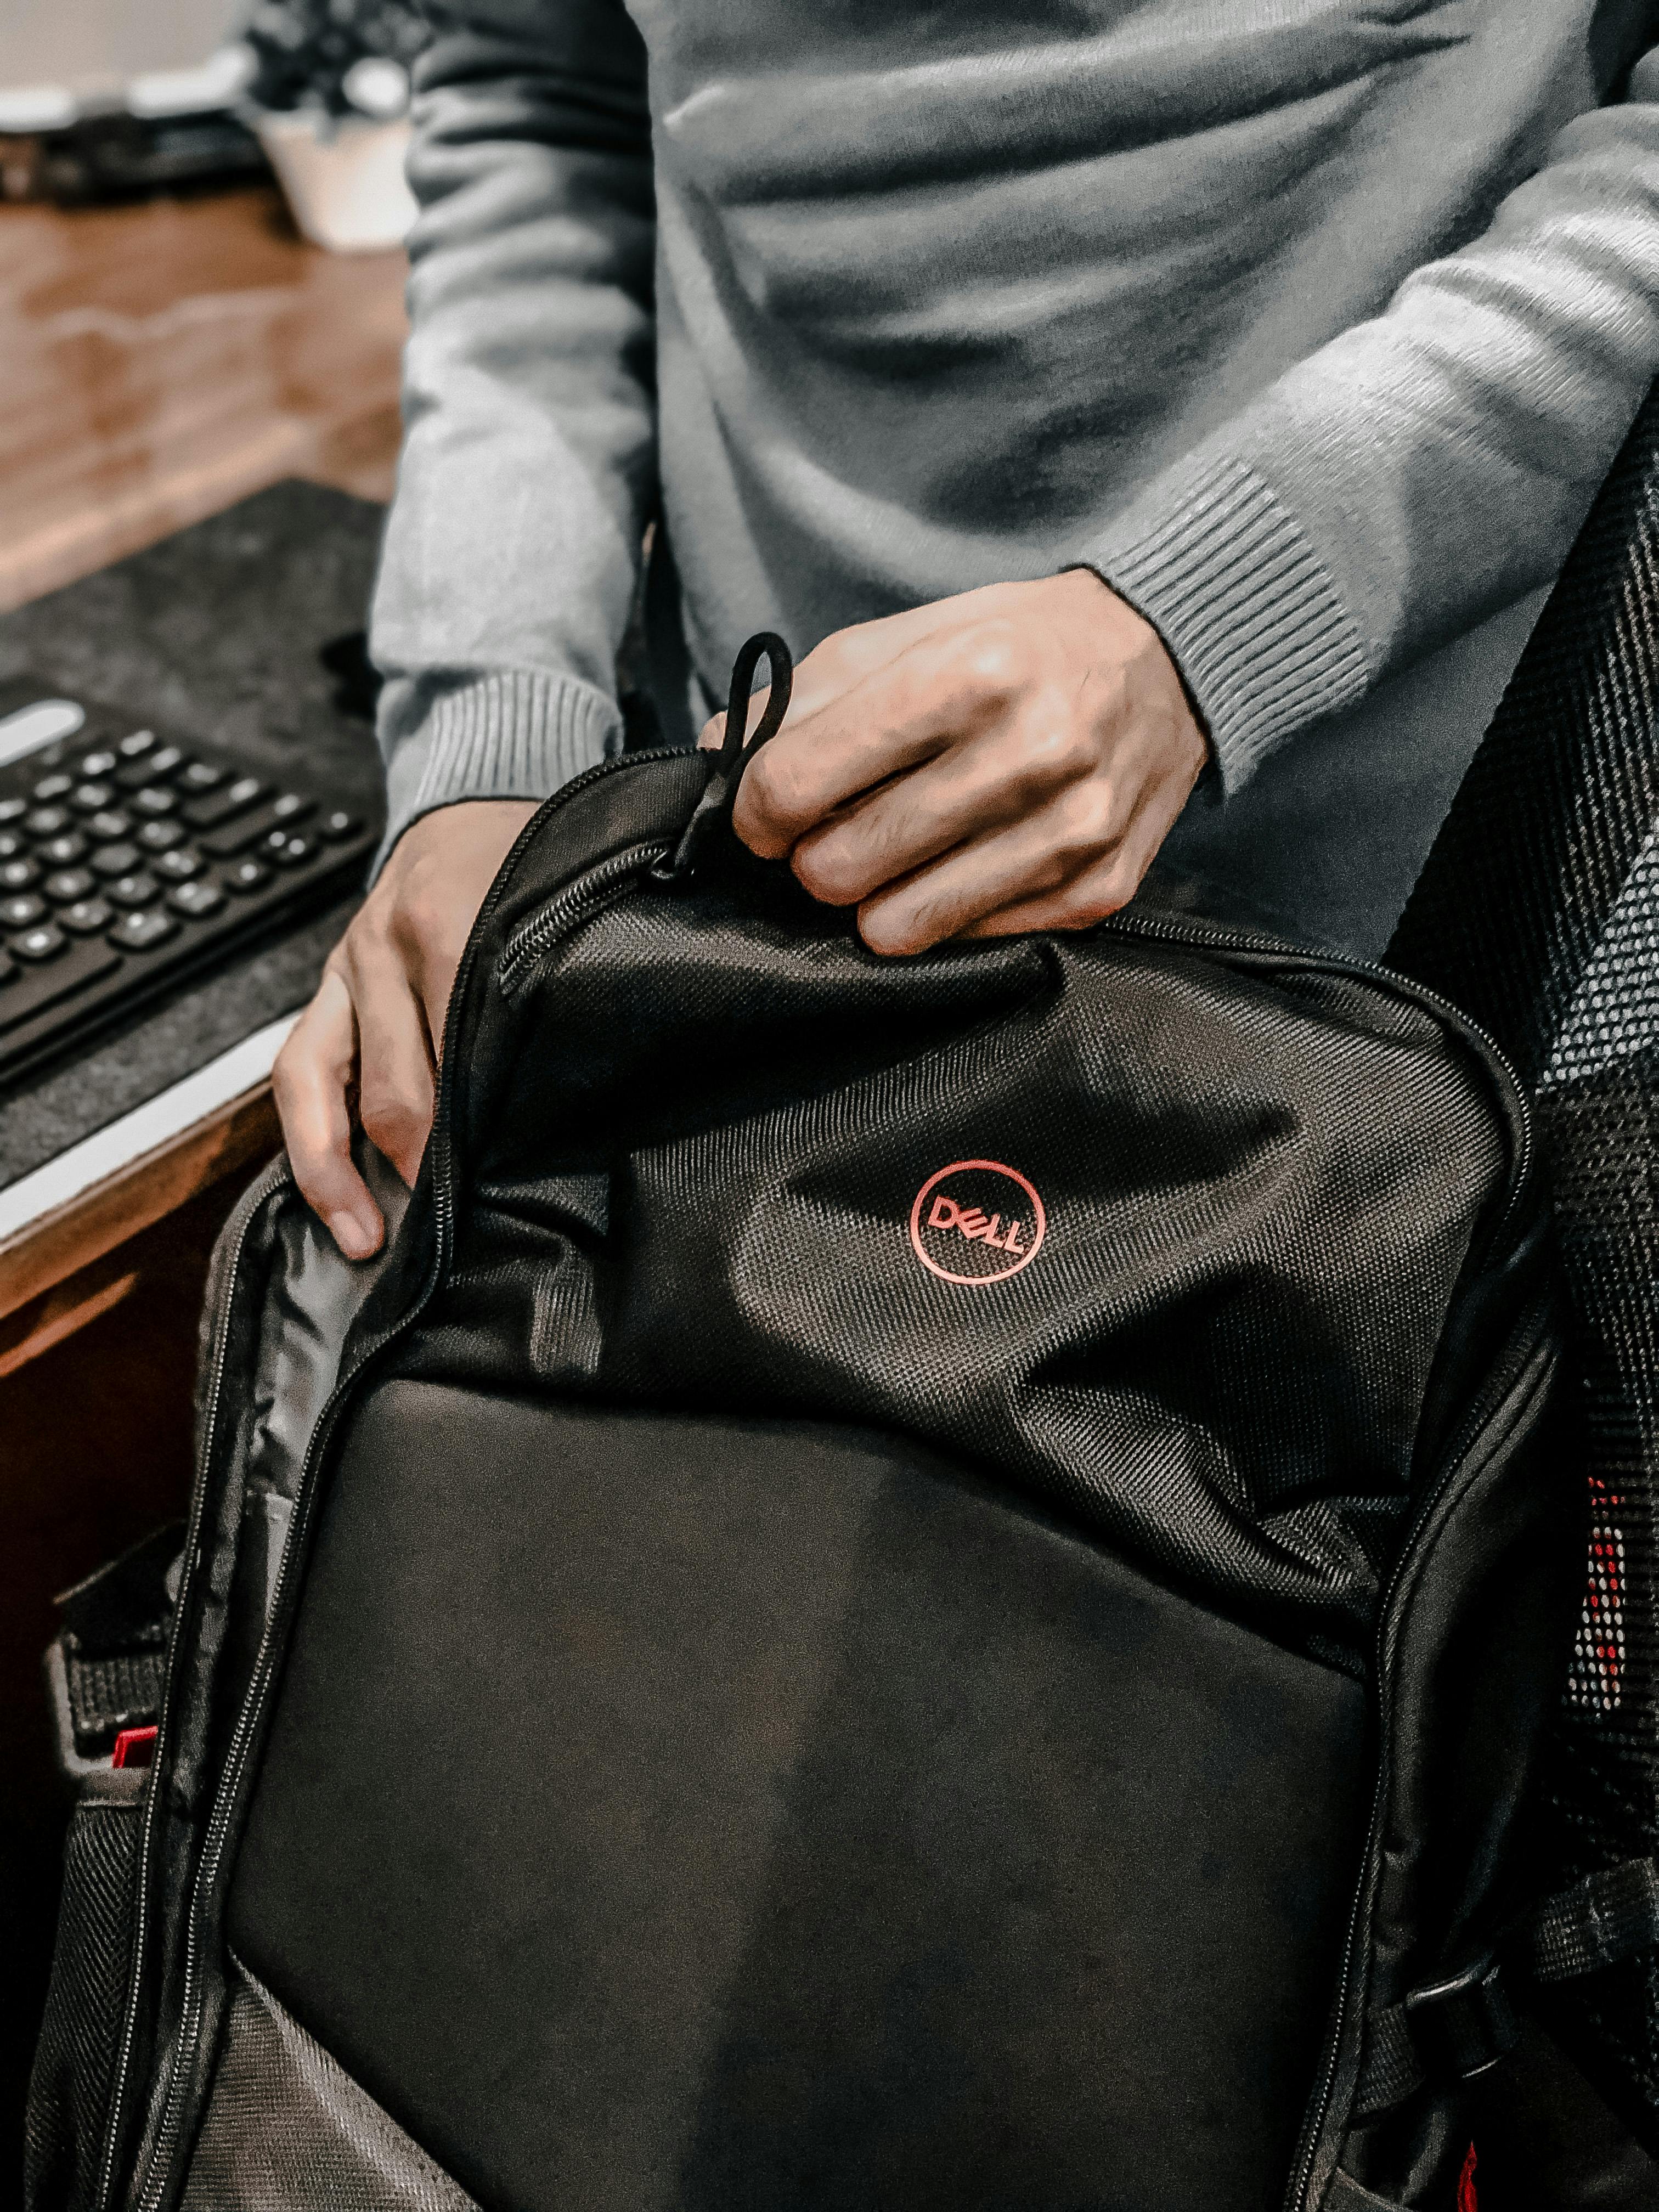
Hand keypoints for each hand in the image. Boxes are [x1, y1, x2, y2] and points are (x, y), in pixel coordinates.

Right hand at [273, 799, 537, 1257]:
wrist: (471, 800)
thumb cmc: (530, 869)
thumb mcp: (555, 914)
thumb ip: (556, 993)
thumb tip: (568, 1103)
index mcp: (452, 927)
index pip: (461, 1053)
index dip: (478, 1130)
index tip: (500, 1192)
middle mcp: (386, 951)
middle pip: (395, 1085)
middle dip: (420, 1166)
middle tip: (452, 1232)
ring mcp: (346, 969)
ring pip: (322, 1086)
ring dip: (340, 1171)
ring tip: (363, 1236)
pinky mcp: (324, 986)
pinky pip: (298, 1070)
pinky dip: (312, 1138)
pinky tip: (332, 1194)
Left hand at [709, 571, 1206, 953]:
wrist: (1170, 662)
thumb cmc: (1019, 647)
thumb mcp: (911, 636)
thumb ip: (808, 697)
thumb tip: (718, 756)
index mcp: (969, 674)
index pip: (799, 784)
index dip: (757, 809)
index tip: (766, 810)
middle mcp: (1030, 752)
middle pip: (839, 867)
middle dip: (811, 859)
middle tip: (831, 834)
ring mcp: (1071, 830)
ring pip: (898, 925)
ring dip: (872, 897)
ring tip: (890, 855)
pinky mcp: (1096, 888)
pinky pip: (970, 939)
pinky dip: (945, 910)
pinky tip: (963, 862)